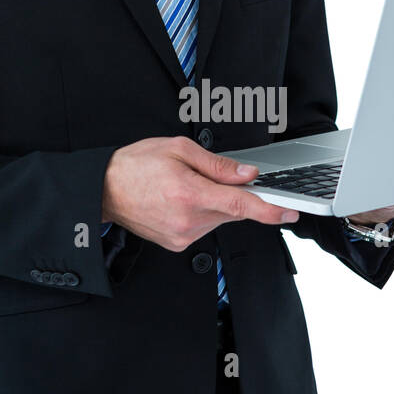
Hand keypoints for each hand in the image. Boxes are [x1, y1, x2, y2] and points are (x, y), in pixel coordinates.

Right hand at [101, 136, 299, 250]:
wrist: (103, 190)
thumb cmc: (136, 165)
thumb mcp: (179, 149)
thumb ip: (218, 165)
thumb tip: (247, 174)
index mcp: (190, 194)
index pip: (241, 205)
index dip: (269, 210)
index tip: (289, 212)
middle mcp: (188, 220)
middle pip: (232, 211)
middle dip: (231, 194)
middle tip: (207, 177)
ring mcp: (182, 235)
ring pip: (219, 219)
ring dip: (214, 204)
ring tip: (185, 188)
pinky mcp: (177, 243)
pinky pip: (204, 227)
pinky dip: (202, 214)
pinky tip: (180, 201)